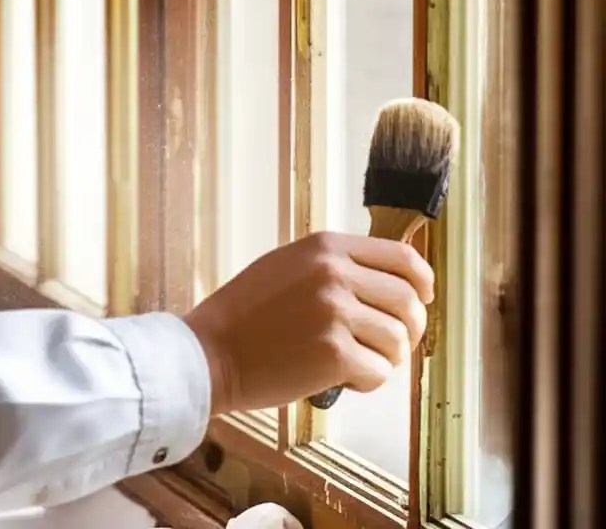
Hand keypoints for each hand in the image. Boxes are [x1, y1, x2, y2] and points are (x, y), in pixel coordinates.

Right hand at [183, 232, 434, 414]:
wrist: (208, 353)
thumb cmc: (244, 316)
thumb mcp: (288, 267)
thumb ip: (334, 266)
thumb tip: (392, 282)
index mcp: (326, 247)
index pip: (403, 258)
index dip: (421, 283)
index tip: (421, 300)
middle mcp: (335, 274)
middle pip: (408, 302)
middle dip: (407, 330)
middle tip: (386, 346)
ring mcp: (336, 313)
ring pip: (398, 341)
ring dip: (383, 359)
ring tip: (353, 363)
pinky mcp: (335, 354)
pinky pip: (380, 372)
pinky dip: (366, 382)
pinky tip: (340, 379)